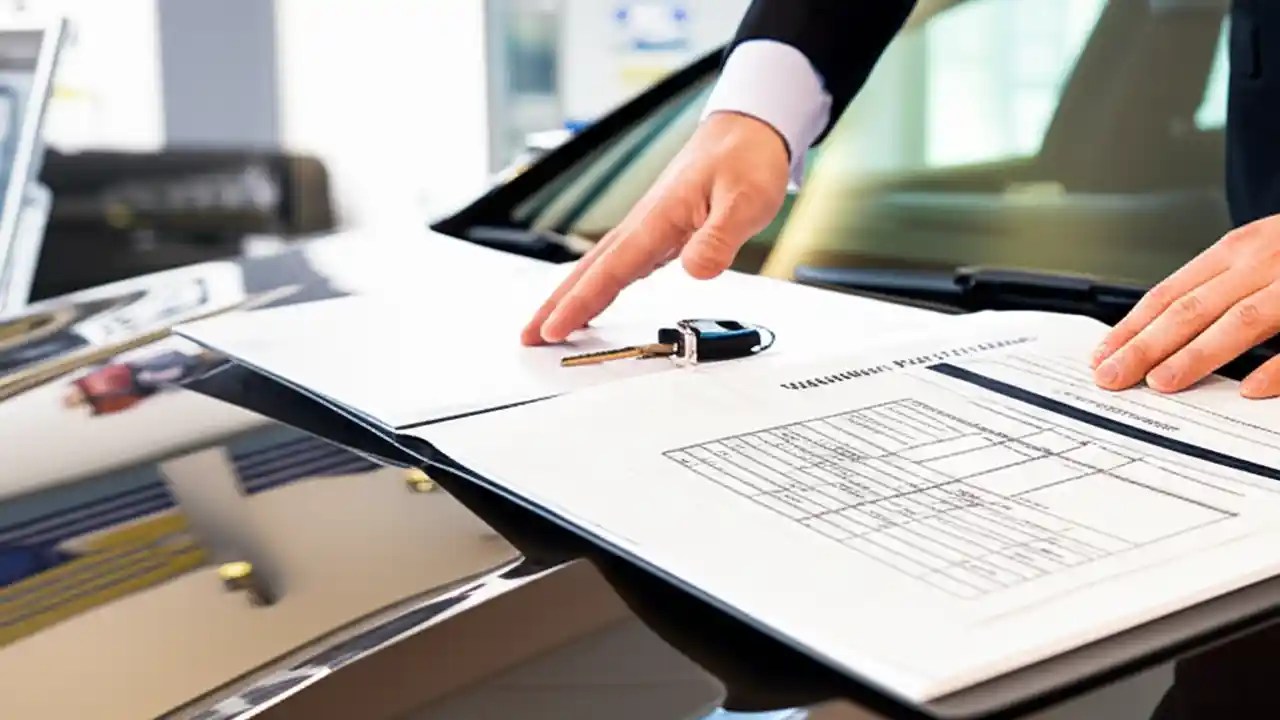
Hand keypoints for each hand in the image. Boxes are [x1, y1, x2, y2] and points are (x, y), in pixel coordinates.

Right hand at [520, 111, 790, 344]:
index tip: (553, 329)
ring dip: (571, 296)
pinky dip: (598, 285)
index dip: (579, 303)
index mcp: (657, 218)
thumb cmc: (746, 157)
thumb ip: (719, 238)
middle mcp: (644, 223)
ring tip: (548, 325)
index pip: (610, 270)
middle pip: (589, 271)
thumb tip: (695, 270)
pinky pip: (618, 264)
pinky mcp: (658, 230)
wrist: (749, 129)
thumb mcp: (745, 201)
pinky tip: (593, 299)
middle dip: (556, 305)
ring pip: (600, 268)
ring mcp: (648, 226)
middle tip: (528, 336)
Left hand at [1091, 214, 1279, 397]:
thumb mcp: (1261, 254)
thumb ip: (1220, 287)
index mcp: (1239, 249)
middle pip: (1193, 307)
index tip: (1101, 356)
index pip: (1170, 292)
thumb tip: (1160, 332)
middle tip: (1112, 377)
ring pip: (1244, 319)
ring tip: (1164, 382)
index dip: (1131, 326)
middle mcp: (1266, 260)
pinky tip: (1251, 388)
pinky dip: (1279, 364)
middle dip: (1146, 345)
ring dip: (1199, 353)